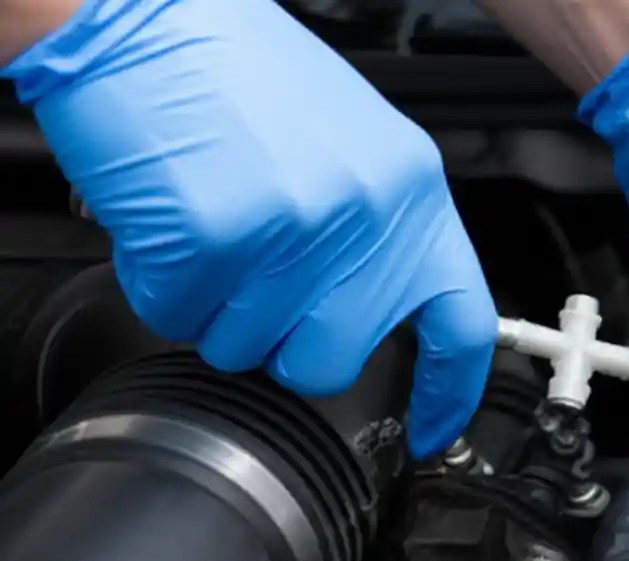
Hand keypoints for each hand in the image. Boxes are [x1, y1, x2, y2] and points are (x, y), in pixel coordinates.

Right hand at [3, 0, 496, 457]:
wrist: (143, 14)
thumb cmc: (233, 69)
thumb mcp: (348, 143)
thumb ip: (373, 231)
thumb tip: (370, 307)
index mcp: (412, 191)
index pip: (462, 320)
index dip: (452, 390)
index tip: (435, 428)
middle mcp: (368, 216)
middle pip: (332, 359)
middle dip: (281, 342)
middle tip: (251, 283)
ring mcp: (296, 230)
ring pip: (246, 346)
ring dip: (212, 303)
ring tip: (207, 219)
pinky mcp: (219, 238)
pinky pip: (179, 314)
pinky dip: (159, 278)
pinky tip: (169, 215)